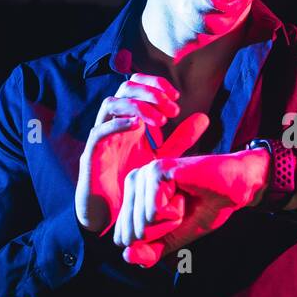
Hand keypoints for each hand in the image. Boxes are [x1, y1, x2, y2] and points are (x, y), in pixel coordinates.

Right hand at [74, 73, 207, 234]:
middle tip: (172, 108)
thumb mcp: (162, 157)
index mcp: (130, 119)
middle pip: (125, 88)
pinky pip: (99, 131)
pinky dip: (117, 124)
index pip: (138, 86)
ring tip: (161, 122)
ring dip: (138, 106)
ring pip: (111, 104)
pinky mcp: (92, 154)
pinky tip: (138, 126)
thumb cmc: (133, 181)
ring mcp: (102, 136)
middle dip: (149, 91)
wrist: (113, 211)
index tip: (176, 97)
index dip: (156, 84)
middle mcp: (115, 123)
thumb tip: (204, 117)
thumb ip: (181, 139)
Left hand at [116, 148, 269, 265]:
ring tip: (186, 201)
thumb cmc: (206, 208)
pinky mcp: (156, 171)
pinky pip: (154, 213)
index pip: (123, 239)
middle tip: (183, 209)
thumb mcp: (173, 238)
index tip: (175, 219)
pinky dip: (175, 213)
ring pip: (143, 225)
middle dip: (163, 231)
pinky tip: (186, 194)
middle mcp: (133, 182)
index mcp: (133, 196)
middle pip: (132, 234)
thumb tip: (127, 256)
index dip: (155, 239)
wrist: (234, 190)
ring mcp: (143, 174)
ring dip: (172, 221)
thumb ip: (149, 250)